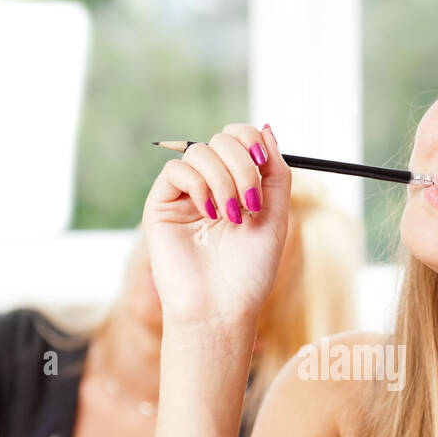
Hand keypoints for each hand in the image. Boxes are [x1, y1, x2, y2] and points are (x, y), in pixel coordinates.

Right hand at [141, 123, 291, 328]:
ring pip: (200, 152)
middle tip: (250, 201)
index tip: (264, 161)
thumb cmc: (249, 272)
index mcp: (238, 187)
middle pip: (221, 140)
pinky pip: (176, 171)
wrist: (221, 308)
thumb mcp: (276, 217)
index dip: (251, 140)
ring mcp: (185, 196)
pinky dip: (197, 186)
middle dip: (241, 163)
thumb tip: (265, 128)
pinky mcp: (161, 206)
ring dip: (223, 179)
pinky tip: (208, 214)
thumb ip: (275, 172)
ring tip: (230, 217)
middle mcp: (211, 187)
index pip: (239, 140)